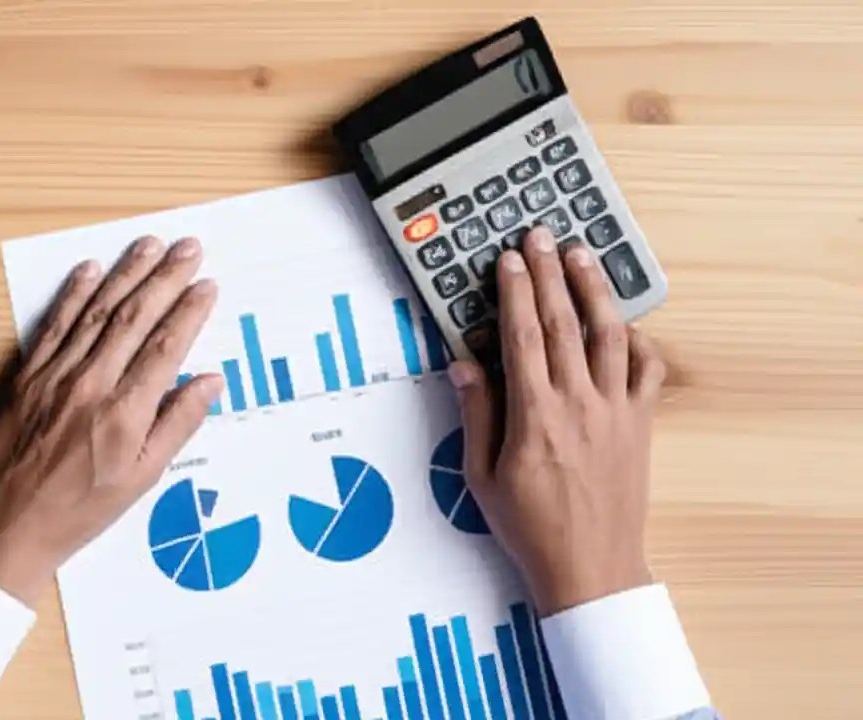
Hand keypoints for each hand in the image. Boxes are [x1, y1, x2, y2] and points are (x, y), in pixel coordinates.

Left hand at [0, 236, 223, 603]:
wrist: (9, 526)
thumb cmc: (81, 510)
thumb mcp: (143, 480)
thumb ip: (178, 424)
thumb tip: (209, 381)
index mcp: (125, 413)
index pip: (165, 347)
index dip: (189, 312)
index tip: (207, 285)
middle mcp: (90, 385)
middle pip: (134, 318)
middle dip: (164, 278)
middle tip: (188, 248)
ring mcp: (55, 377)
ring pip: (96, 312)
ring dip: (125, 274)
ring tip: (149, 245)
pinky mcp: (27, 377)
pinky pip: (54, 325)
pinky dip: (74, 295)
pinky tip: (89, 270)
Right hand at [448, 227, 666, 615]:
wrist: (590, 567)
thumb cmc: (530, 527)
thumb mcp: (481, 476)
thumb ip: (476, 415)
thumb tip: (464, 365)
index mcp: (534, 416)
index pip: (523, 336)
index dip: (515, 291)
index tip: (509, 260)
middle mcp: (578, 405)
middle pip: (563, 322)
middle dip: (550, 273)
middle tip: (542, 237)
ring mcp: (615, 412)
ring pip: (608, 335)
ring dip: (594, 291)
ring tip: (582, 257)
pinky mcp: (640, 424)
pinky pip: (647, 372)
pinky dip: (638, 341)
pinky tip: (625, 322)